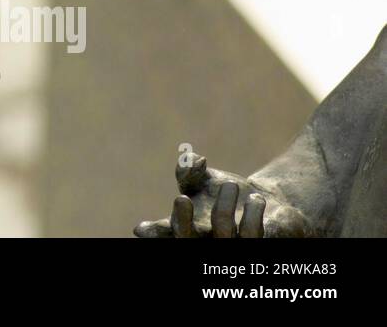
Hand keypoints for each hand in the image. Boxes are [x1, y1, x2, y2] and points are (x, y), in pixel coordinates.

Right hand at [134, 151, 311, 237]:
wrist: (265, 203)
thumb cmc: (226, 194)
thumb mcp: (204, 179)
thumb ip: (190, 170)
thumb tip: (192, 158)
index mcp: (186, 227)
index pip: (163, 234)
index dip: (152, 233)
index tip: (142, 229)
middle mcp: (204, 242)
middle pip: (185, 242)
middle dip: (181, 223)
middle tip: (181, 199)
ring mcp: (230, 247)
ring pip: (221, 231)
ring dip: (225, 203)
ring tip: (231, 185)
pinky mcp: (257, 247)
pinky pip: (251, 234)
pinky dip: (252, 211)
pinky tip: (257, 200)